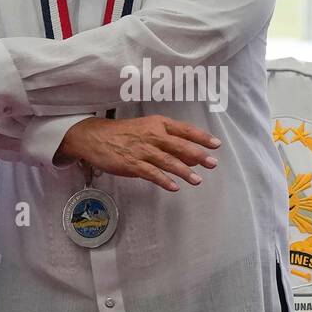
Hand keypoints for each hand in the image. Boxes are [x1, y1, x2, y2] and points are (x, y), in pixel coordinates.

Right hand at [58, 116, 220, 191]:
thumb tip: (193, 156)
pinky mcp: (132, 164)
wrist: (94, 137)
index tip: (216, 144)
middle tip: (213, 163)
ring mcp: (142, 150)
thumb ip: (170, 143)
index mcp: (158, 124)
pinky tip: (174, 187)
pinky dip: (164, 180)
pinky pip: (151, 173)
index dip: (201, 137)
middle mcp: (152, 135)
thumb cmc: (124, 134)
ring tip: (198, 181)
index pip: (184, 130)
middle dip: (198, 155)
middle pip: (179, 145)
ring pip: (168, 161)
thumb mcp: (148, 131)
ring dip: (184, 171)